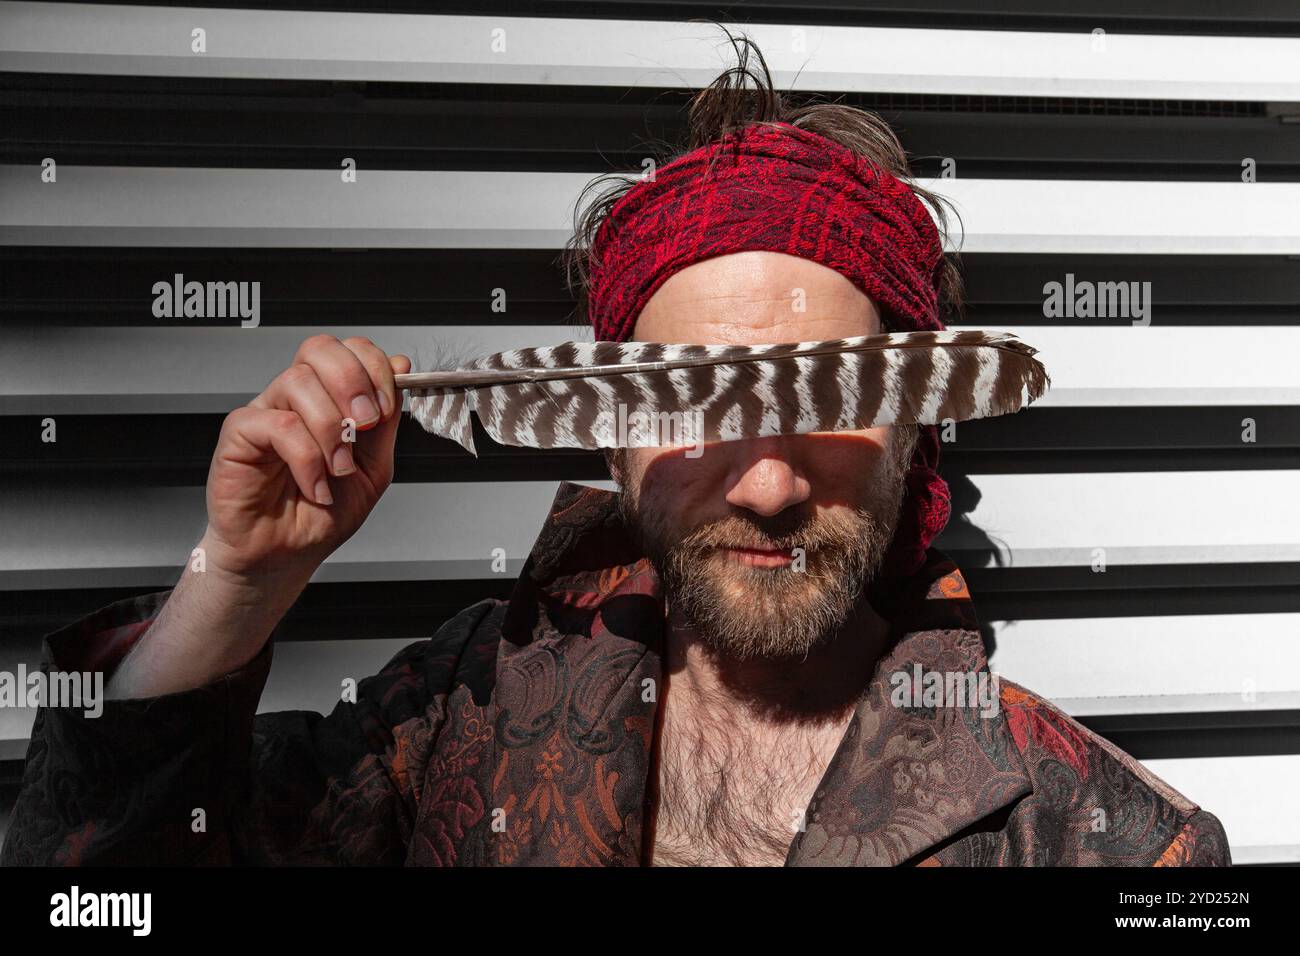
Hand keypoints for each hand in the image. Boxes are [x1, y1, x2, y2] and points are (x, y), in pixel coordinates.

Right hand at [202, 334, 410, 586]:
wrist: (286, 555)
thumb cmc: (322, 514)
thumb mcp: (374, 467)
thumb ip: (386, 420)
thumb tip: (401, 366)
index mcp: (330, 398)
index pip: (349, 350)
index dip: (374, 368)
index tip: (386, 407)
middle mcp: (296, 398)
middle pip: (320, 349)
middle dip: (353, 381)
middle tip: (365, 422)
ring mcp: (266, 411)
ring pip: (299, 382)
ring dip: (331, 429)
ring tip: (338, 469)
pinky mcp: (239, 434)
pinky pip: (277, 424)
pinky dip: (306, 458)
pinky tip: (315, 485)